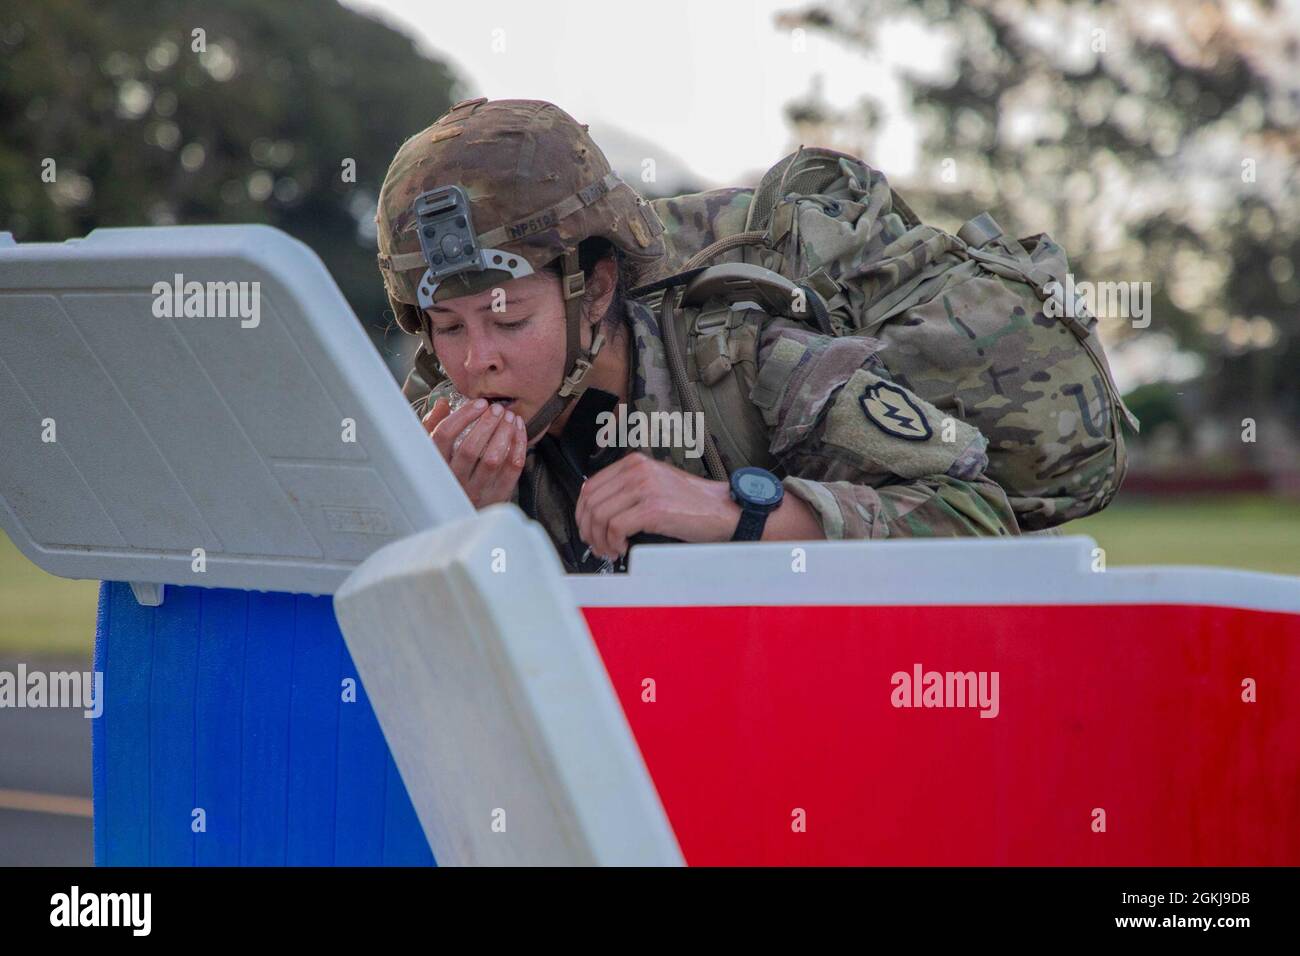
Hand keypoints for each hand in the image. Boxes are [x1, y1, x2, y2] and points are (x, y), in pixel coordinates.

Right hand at [422, 397, 526, 507]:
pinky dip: (518, 448)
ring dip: (504, 434)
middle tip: (498, 409)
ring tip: (510, 417)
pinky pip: (512, 470)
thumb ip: (433, 428)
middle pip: (469, 448)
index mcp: (435, 466)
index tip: (479, 403)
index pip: (444, 436)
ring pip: (493, 459)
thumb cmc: (447, 476)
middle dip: (487, 423)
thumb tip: (443, 403)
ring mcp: (476, 491)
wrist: (461, 515)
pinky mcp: (497, 497)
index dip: (462, 416)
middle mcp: (454, 480)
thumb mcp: (432, 454)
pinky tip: (519, 432)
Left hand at [574, 452, 741, 559]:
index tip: (587, 529)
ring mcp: (645, 488)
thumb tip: (597, 510)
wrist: (722, 511)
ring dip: (600, 540)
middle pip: (591, 502)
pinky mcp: (653, 508)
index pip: (590, 485)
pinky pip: (616, 528)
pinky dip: (614, 543)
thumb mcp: (656, 484)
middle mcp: (637, 471)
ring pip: (600, 516)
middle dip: (588, 529)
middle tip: (596, 546)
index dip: (582, 512)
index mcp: (635, 463)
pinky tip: (623, 549)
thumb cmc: (692, 503)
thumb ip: (628, 489)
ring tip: (610, 550)